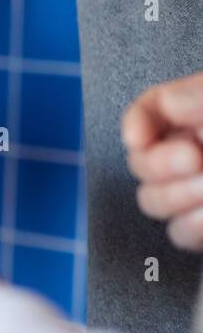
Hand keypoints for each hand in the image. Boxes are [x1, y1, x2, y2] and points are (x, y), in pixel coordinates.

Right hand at [123, 72, 202, 249]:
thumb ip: (201, 98)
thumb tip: (169, 103)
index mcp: (198, 115)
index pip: (149, 112)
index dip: (136, 124)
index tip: (137, 138)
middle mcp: (194, 153)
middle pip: (140, 161)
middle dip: (159, 164)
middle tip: (195, 159)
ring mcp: (198, 190)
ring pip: (153, 201)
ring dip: (175, 197)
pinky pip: (181, 233)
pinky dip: (193, 226)